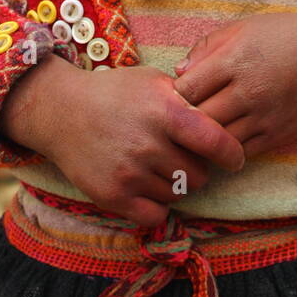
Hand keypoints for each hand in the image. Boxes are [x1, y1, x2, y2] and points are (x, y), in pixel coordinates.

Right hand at [27, 60, 245, 227]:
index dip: (231, 154)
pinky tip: (147, 186)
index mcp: (165, 111)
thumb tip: (222, 114)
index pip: (216, 143)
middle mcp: (149, 144)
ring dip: (173, 184)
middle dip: (195, 168)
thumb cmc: (114, 92)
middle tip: (179, 156)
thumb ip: (188, 98)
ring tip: (155, 165)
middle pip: (199, 175)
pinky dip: (157, 205)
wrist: (62, 112)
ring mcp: (130, 172)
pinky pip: (156, 215)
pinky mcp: (113, 195)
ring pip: (177, 195)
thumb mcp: (153, 81)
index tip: (234, 158)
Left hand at [171, 1, 296, 158]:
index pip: (187, 90)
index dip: (175, 94)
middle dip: (184, 120)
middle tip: (179, 117)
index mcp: (235, 60)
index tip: (175, 93)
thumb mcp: (241, 28)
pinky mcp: (277, 136)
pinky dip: (228, 147)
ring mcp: (264, 117)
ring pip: (218, 141)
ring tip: (199, 130)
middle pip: (199, 120)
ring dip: (204, 138)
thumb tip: (178, 73)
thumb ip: (206, 48)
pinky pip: (241, 152)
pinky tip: (224, 136)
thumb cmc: (282, 36)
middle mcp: (248, 92)